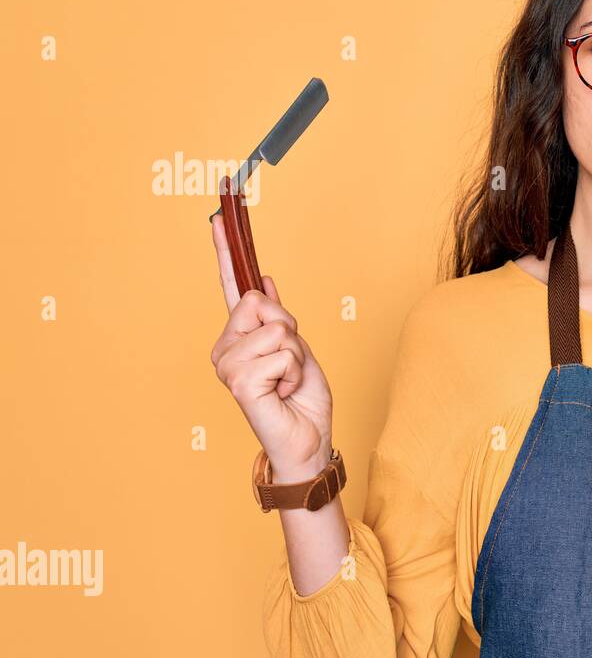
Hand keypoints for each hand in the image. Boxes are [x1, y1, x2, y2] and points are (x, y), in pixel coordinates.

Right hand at [209, 212, 334, 481]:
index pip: (232, 287)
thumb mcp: (298, 348)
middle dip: (289, 329)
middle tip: (289, 364)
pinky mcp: (238, 382)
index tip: (219, 217)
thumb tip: (265, 280)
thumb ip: (278, 317)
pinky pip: (281, 352)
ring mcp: (228, 365)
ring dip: (295, 356)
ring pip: (277, 328)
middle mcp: (226, 348)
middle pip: (261, 303)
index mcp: (239, 336)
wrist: (307, 441)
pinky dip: (293, 372)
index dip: (227, 252)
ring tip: (286, 382)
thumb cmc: (301, 400)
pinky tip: (282, 393)